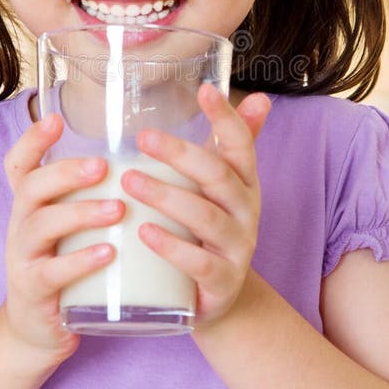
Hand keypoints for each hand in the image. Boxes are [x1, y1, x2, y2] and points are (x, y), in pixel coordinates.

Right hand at [2, 114, 122, 363]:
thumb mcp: (73, 226)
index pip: (18, 163)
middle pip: (30, 187)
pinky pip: (52, 273)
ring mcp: (23, 259)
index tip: (56, 119)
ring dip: (80, 212)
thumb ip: (98, 193)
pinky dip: (80, 261)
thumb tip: (149, 154)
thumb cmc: (68, 264)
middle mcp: (21, 225)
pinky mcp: (34, 293)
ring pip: (41, 226)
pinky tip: (108, 255)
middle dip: (66, 172)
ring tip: (118, 208)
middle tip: (104, 166)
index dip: (32, 140)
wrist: (40, 328)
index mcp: (32, 204)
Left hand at [121, 86, 270, 326]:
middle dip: (180, 154)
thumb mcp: (219, 187)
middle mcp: (246, 211)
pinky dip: (172, 247)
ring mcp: (237, 248)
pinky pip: (200, 263)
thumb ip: (232, 143)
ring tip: (129, 182)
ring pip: (206, 216)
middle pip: (217, 175)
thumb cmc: (209, 230)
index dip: (225, 117)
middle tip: (142, 138)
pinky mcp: (222, 282)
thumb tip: (259, 97)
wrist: (219, 298)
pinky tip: (143, 233)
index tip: (204, 89)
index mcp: (243, 182)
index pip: (240, 143)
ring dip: (166, 196)